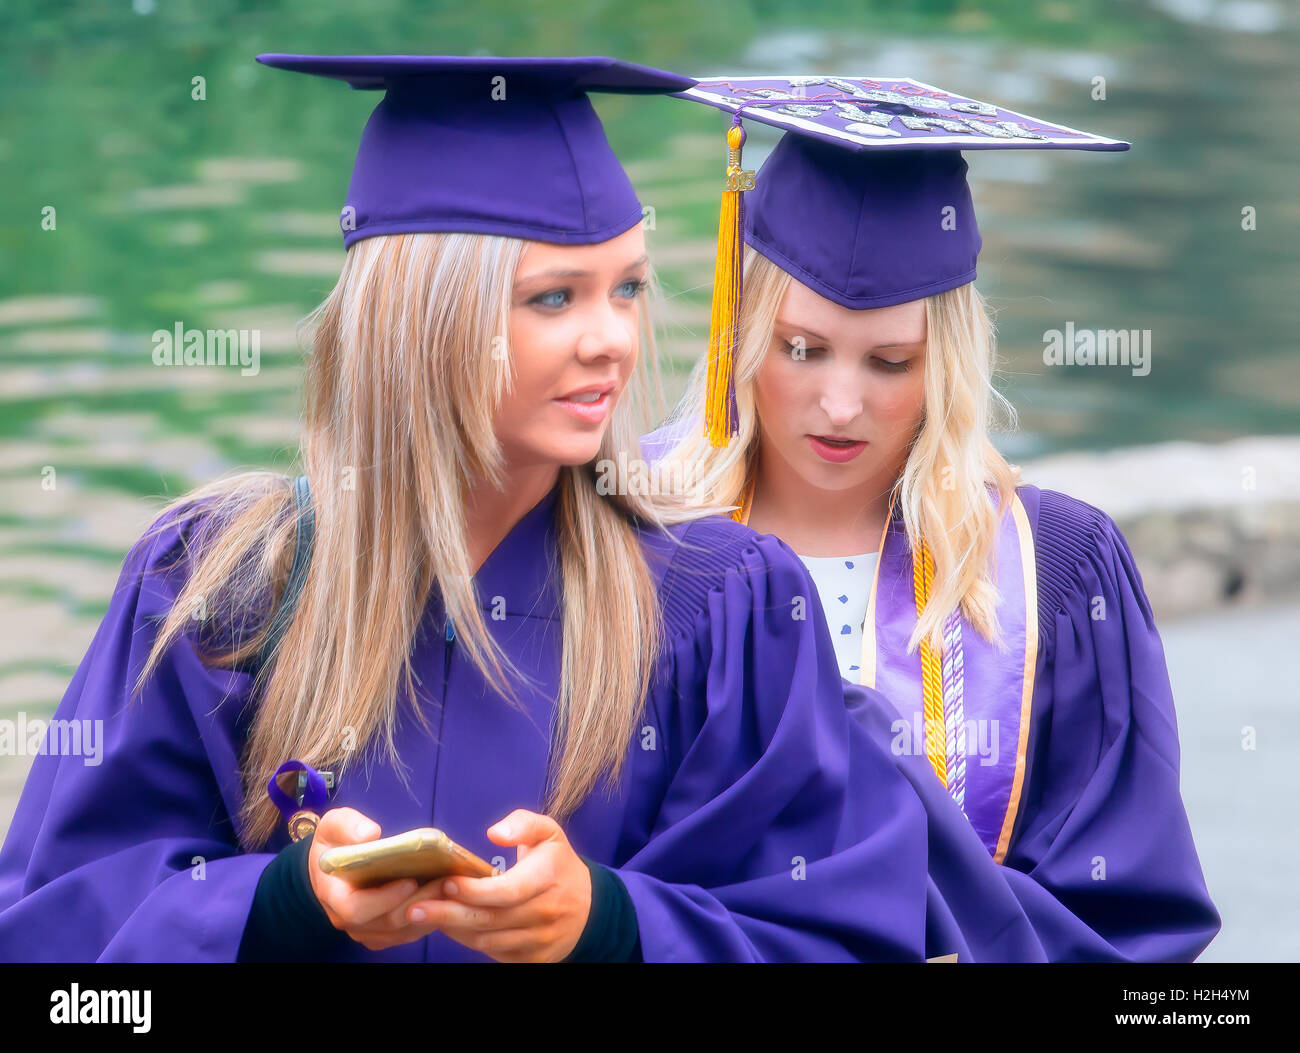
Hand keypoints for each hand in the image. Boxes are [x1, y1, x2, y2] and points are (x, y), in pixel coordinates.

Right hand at [307, 807, 450, 951]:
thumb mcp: (333, 824)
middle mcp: (347, 919)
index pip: (355, 909)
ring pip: (401, 931)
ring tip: (450, 888)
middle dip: (417, 903)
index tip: (410, 880)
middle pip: (386, 922)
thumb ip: (347, 826)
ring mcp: (365, 929)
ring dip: (428, 912)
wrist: (334, 863)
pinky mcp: (382, 932)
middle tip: (444, 882)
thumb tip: (369, 834)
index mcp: (333, 895)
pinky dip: (429, 919)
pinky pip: (408, 933)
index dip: (384, 899)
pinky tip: (445, 898)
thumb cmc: (335, 842)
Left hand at [404, 809, 591, 962]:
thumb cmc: (558, 864)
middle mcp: (546, 913)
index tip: (445, 881)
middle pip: (490, 920)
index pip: (507, 892)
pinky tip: (451, 927)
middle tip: (415, 907)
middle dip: (449, 914)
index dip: (473, 891)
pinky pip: (494, 954)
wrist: (590, 908)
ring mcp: (540, 940)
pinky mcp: (533, 960)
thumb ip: (523, 823)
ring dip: (454, 929)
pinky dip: (469, 942)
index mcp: (548, 879)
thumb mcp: (549, 833)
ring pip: (488, 941)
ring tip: (426, 915)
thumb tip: (494, 832)